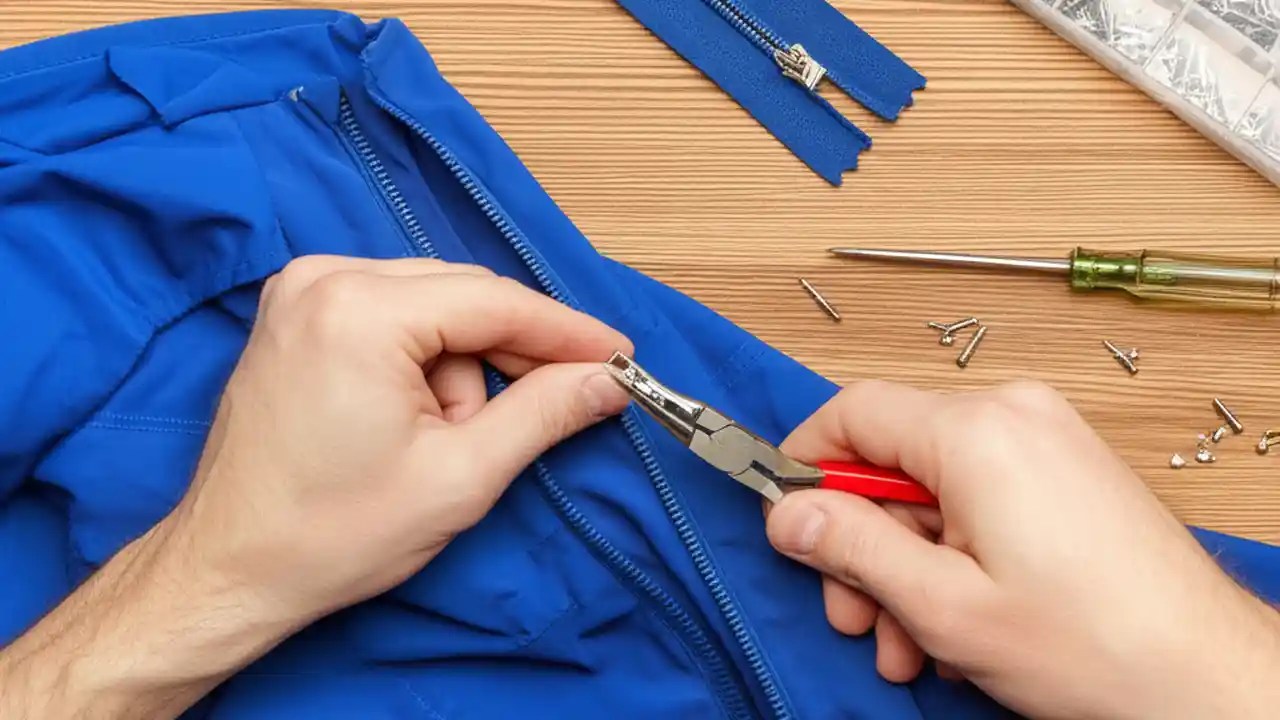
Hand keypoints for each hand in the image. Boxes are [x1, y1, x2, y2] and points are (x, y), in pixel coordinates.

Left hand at [179, 255, 632, 622]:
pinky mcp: (293, 314)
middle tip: (561, 401)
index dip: (567, 333)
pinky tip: (416, 418)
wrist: (229, 569)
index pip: (495, 303)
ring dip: (460, 368)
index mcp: (360, 310)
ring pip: (431, 306)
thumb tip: (605, 378)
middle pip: (463, 296)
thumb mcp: (461, 477)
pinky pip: (392, 314)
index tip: (619, 358)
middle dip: (512, 354)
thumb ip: (543, 413)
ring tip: (441, 441)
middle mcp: (323, 278)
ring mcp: (300, 291)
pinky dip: (421, 360)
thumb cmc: (332, 534)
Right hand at [766, 380, 1279, 719]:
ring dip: (909, 566)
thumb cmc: (1093, 645)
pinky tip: (960, 625)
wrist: (1208, 677)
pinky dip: (956, 554)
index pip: (853, 412)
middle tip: (856, 616)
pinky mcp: (1067, 469)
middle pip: (893, 461)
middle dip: (865, 546)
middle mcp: (1013, 415)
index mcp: (975, 431)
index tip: (789, 519)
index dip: (806, 465)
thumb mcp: (941, 605)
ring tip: (915, 643)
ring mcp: (1047, 439)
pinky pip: (980, 496)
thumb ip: (851, 548)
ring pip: (935, 490)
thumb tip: (789, 514)